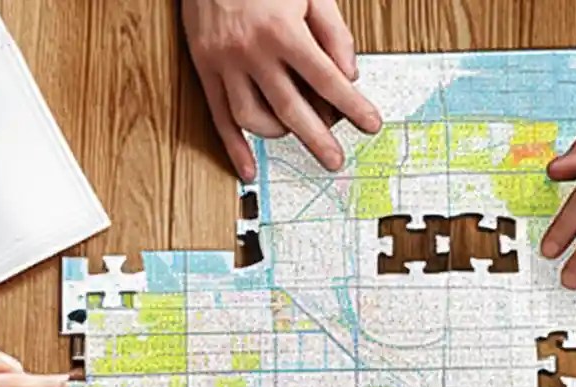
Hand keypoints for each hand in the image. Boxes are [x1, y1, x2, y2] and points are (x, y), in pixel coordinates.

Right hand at [183, 0, 381, 180]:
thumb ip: (334, 32)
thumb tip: (349, 74)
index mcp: (282, 31)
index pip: (326, 79)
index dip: (352, 105)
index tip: (370, 124)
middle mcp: (252, 51)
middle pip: (291, 107)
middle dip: (318, 138)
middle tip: (335, 160)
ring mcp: (225, 63)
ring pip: (252, 117)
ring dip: (278, 135)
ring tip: (296, 136)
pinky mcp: (205, 68)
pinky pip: (219, 115)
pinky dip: (233, 147)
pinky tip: (248, 167)